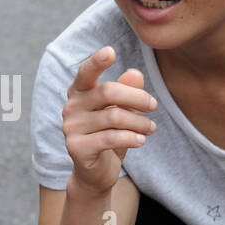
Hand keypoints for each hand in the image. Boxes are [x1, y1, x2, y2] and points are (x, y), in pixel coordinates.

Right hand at [62, 47, 156, 196]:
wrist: (96, 173)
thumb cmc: (110, 136)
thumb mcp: (121, 112)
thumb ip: (127, 93)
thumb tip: (136, 73)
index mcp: (79, 92)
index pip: (86, 73)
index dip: (97, 61)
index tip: (110, 51)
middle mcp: (71, 106)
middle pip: (107, 92)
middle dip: (136, 97)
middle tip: (153, 105)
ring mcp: (70, 127)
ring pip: (113, 117)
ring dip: (139, 122)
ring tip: (151, 128)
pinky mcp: (76, 147)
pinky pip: (110, 138)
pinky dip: (131, 138)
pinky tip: (141, 140)